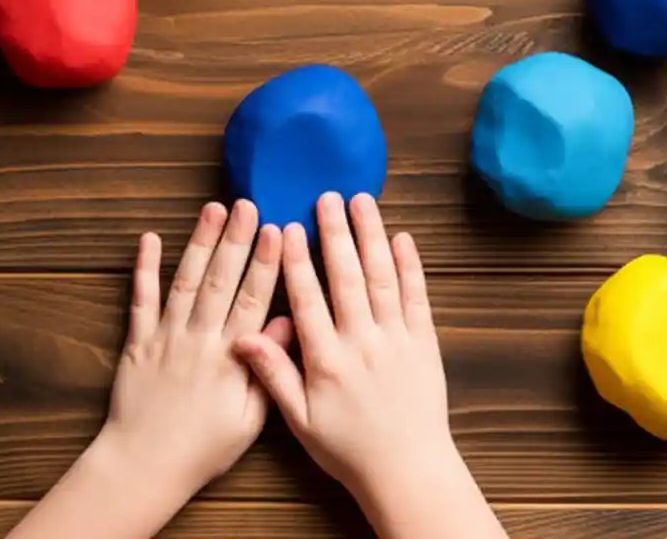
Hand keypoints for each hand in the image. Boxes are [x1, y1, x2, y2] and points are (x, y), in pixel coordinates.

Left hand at [102, 200, 289, 491]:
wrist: (145, 465)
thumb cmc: (204, 448)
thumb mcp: (250, 419)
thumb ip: (269, 370)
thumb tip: (287, 325)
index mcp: (230, 358)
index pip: (253, 300)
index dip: (265, 264)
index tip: (276, 232)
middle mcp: (198, 339)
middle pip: (220, 281)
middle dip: (236, 240)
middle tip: (247, 205)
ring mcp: (166, 337)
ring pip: (185, 281)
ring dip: (199, 243)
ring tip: (212, 209)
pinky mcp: (138, 342)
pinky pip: (141, 299)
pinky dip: (145, 268)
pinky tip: (151, 239)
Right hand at [234, 192, 453, 494]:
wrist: (406, 469)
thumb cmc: (348, 448)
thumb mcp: (300, 420)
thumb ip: (274, 374)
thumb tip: (242, 338)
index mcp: (327, 361)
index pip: (308, 300)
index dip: (297, 262)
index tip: (288, 227)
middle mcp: (362, 343)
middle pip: (347, 278)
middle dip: (336, 234)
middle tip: (326, 197)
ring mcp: (396, 339)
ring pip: (382, 278)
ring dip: (372, 237)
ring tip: (362, 202)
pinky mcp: (424, 343)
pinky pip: (417, 297)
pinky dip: (410, 266)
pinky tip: (402, 239)